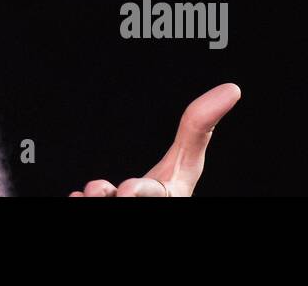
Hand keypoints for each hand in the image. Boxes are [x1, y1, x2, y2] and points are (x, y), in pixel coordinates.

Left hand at [69, 83, 240, 196]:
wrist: (143, 211)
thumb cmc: (166, 191)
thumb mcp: (185, 161)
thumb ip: (197, 126)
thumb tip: (232, 89)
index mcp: (169, 196)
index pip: (157, 194)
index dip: (141, 193)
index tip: (127, 188)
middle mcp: (146, 208)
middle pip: (127, 201)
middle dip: (109, 199)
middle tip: (97, 191)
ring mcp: (123, 213)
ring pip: (100, 207)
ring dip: (92, 199)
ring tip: (86, 194)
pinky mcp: (98, 218)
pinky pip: (83, 211)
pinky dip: (78, 204)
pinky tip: (75, 198)